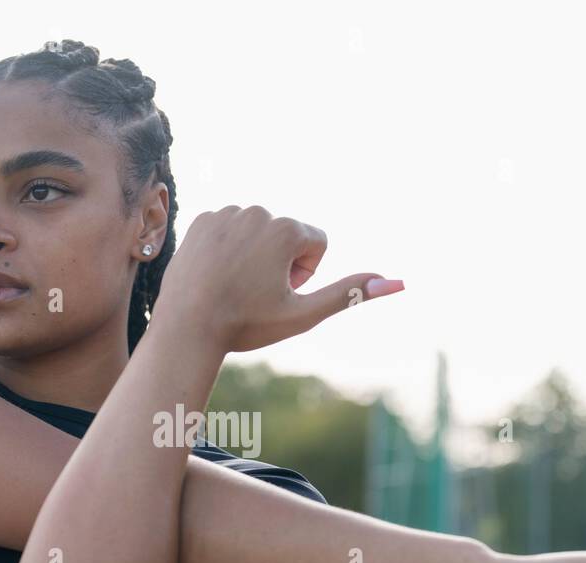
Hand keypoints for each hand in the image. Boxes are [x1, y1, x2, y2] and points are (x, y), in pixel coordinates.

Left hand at [153, 204, 403, 352]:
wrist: (187, 326)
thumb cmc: (246, 324)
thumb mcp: (303, 314)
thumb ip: (350, 294)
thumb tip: (398, 282)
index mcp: (286, 230)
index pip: (317, 244)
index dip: (304, 274)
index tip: (279, 293)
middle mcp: (258, 211)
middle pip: (287, 237)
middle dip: (279, 263)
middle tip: (254, 293)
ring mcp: (227, 213)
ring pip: (257, 234)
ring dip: (253, 256)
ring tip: (232, 285)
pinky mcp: (202, 219)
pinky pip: (230, 231)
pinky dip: (227, 251)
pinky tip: (214, 274)